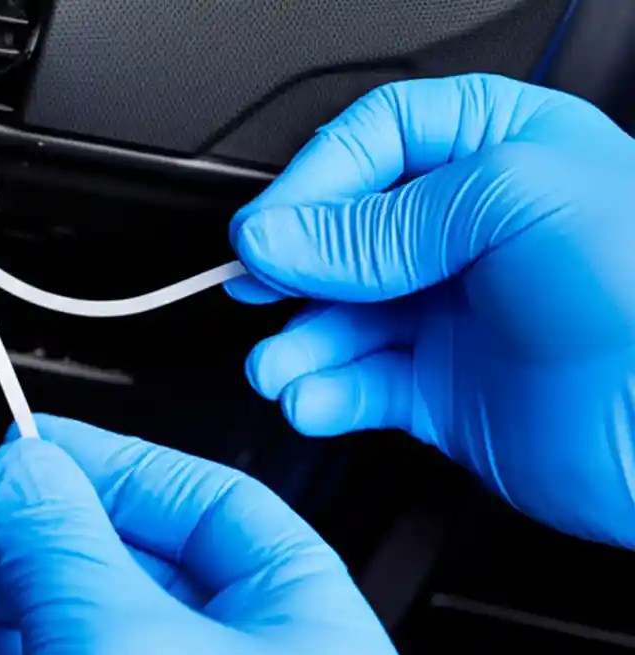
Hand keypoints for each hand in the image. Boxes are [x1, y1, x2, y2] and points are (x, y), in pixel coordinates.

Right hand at [0, 415, 406, 654]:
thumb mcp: (109, 646)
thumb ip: (62, 540)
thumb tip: (28, 467)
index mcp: (310, 642)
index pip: (218, 507)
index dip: (120, 465)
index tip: (41, 446)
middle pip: (143, 572)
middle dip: (44, 550)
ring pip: (96, 638)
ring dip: (15, 617)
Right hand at [226, 74, 634, 547]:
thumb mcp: (512, 206)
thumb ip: (380, 223)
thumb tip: (278, 235)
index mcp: (502, 152)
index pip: (375, 141)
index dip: (314, 181)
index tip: (270, 230)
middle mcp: (472, 229)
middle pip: (343, 231)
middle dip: (293, 266)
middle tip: (256, 289)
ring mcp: (455, 312)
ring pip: (342, 316)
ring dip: (298, 343)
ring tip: (279, 369)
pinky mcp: (445, 390)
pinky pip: (361, 385)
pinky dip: (325, 395)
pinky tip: (313, 400)